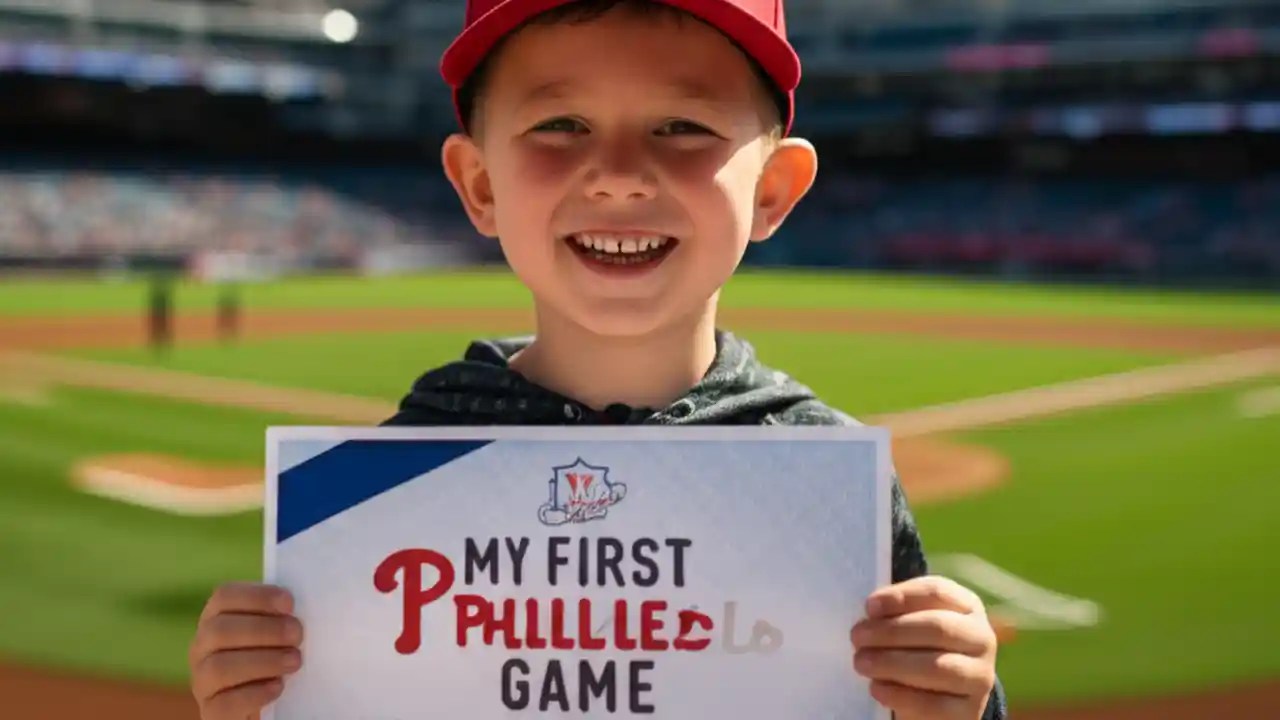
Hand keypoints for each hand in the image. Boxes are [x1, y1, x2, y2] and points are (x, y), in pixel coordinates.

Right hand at [188, 583, 303, 719]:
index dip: (257, 596)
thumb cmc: (273, 658)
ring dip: (263, 661)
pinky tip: (278, 687)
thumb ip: (281, 617)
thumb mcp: (274, 634)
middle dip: (264, 630)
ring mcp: (202, 682)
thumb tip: (307, 607)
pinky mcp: (211, 713)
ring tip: (294, 661)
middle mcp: (202, 648)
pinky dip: (255, 694)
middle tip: (298, 634)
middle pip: (220, 630)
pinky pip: (224, 704)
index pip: (224, 596)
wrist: (264, 705)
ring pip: (219, 667)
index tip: (290, 603)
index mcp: (216, 619)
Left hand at [851, 576, 996, 719]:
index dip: (901, 597)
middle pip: (938, 628)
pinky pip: (933, 705)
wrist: (944, 693)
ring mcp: (980, 677)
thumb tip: (872, 612)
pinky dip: (899, 696)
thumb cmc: (920, 645)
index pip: (937, 592)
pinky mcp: (968, 712)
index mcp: (967, 606)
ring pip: (938, 667)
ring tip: (862, 662)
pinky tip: (876, 688)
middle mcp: (981, 638)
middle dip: (892, 631)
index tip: (869, 606)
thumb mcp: (913, 621)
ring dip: (892, 663)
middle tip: (857, 637)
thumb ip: (896, 612)